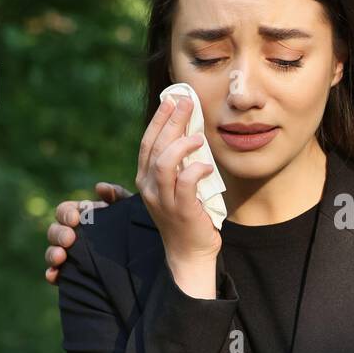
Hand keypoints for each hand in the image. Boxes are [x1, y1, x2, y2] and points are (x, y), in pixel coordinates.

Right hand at [45, 182, 130, 283]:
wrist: (145, 258)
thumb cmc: (134, 229)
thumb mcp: (129, 211)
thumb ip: (118, 195)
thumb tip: (100, 187)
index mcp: (81, 218)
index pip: (65, 211)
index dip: (66, 213)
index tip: (75, 219)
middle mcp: (72, 235)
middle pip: (55, 231)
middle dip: (58, 234)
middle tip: (69, 239)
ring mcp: (71, 255)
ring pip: (52, 252)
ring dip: (52, 253)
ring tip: (60, 257)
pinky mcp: (72, 275)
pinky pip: (56, 275)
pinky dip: (52, 275)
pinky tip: (53, 276)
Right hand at [136, 95, 221, 269]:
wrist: (190, 252)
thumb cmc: (186, 216)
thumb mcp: (174, 188)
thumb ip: (174, 165)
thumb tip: (184, 135)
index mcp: (146, 179)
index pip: (148, 142)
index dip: (160, 119)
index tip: (173, 99)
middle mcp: (150, 188)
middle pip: (156, 146)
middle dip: (171, 121)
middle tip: (187, 103)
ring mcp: (163, 200)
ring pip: (165, 163)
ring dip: (182, 144)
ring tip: (199, 136)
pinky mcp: (181, 210)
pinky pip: (186, 183)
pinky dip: (196, 169)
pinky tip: (207, 164)